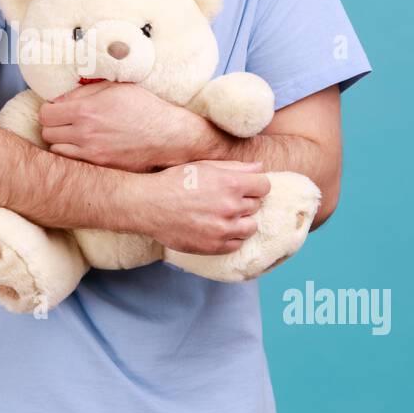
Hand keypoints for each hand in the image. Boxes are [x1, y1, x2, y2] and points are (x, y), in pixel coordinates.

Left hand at [38, 81, 213, 172]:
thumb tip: (59, 100)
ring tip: (74, 135)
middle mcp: (84, 135)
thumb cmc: (144, 108)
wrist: (167, 135)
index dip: (49, 109)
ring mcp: (91, 155)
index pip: (45, 114)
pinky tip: (84, 147)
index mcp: (86, 111)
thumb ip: (83, 92)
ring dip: (61, 141)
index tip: (57, 109)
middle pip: (47, 133)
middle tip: (66, 121)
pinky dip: (73, 155)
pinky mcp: (100, 168)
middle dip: (53, 125)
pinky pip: (72, 163)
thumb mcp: (115, 87)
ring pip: (56, 150)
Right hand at [136, 160, 271, 254]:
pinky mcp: (214, 246)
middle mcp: (230, 207)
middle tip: (225, 199)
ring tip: (224, 216)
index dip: (255, 185)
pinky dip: (232, 237)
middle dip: (245, 201)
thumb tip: (260, 167)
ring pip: (251, 227)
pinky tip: (218, 228)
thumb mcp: (204, 166)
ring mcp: (223, 229)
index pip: (264, 186)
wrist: (149, 205)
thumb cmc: (175, 181)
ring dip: (242, 221)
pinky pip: (237, 244)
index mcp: (231, 183)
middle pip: (256, 205)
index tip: (245, 186)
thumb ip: (235, 167)